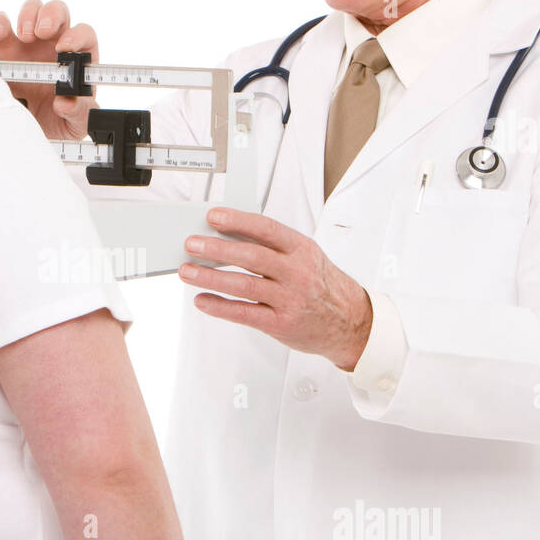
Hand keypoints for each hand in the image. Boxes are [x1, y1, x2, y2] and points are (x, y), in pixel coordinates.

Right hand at [0, 0, 97, 140]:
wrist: (32, 132)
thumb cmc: (60, 123)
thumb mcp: (75, 125)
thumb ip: (78, 113)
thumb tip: (66, 103)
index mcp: (79, 58)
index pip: (84, 34)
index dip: (76, 35)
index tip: (64, 48)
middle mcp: (55, 44)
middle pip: (58, 11)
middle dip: (51, 15)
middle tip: (42, 33)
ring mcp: (30, 43)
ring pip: (32, 9)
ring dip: (28, 15)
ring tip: (24, 37)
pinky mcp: (5, 48)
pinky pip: (1, 24)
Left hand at [178, 207, 373, 369]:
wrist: (351, 322)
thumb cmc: (323, 286)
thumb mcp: (307, 258)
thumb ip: (274, 248)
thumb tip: (231, 235)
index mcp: (302, 250)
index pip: (267, 229)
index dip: (238, 221)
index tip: (214, 216)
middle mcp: (297, 273)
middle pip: (251, 256)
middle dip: (217, 248)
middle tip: (192, 244)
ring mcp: (289, 299)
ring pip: (244, 285)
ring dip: (211, 277)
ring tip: (189, 271)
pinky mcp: (282, 323)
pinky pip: (245, 313)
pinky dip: (220, 306)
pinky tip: (203, 300)